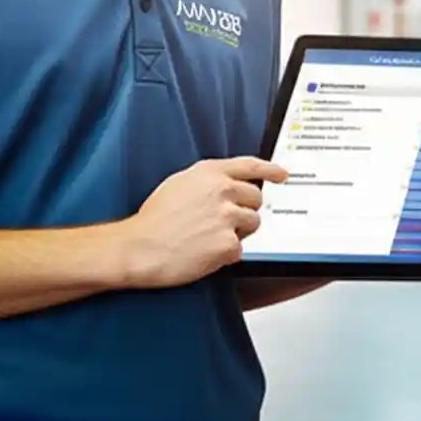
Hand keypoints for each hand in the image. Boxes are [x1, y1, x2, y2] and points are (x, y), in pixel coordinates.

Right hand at [122, 157, 287, 288]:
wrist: (139, 247)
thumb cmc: (154, 220)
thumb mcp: (179, 184)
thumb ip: (208, 181)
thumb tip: (229, 185)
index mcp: (210, 173)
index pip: (250, 166)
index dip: (270, 170)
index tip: (282, 174)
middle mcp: (222, 191)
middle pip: (257, 198)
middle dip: (246, 211)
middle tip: (223, 222)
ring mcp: (227, 217)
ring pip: (253, 224)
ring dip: (238, 232)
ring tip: (209, 237)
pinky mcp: (227, 243)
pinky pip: (240, 249)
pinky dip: (225, 254)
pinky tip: (204, 251)